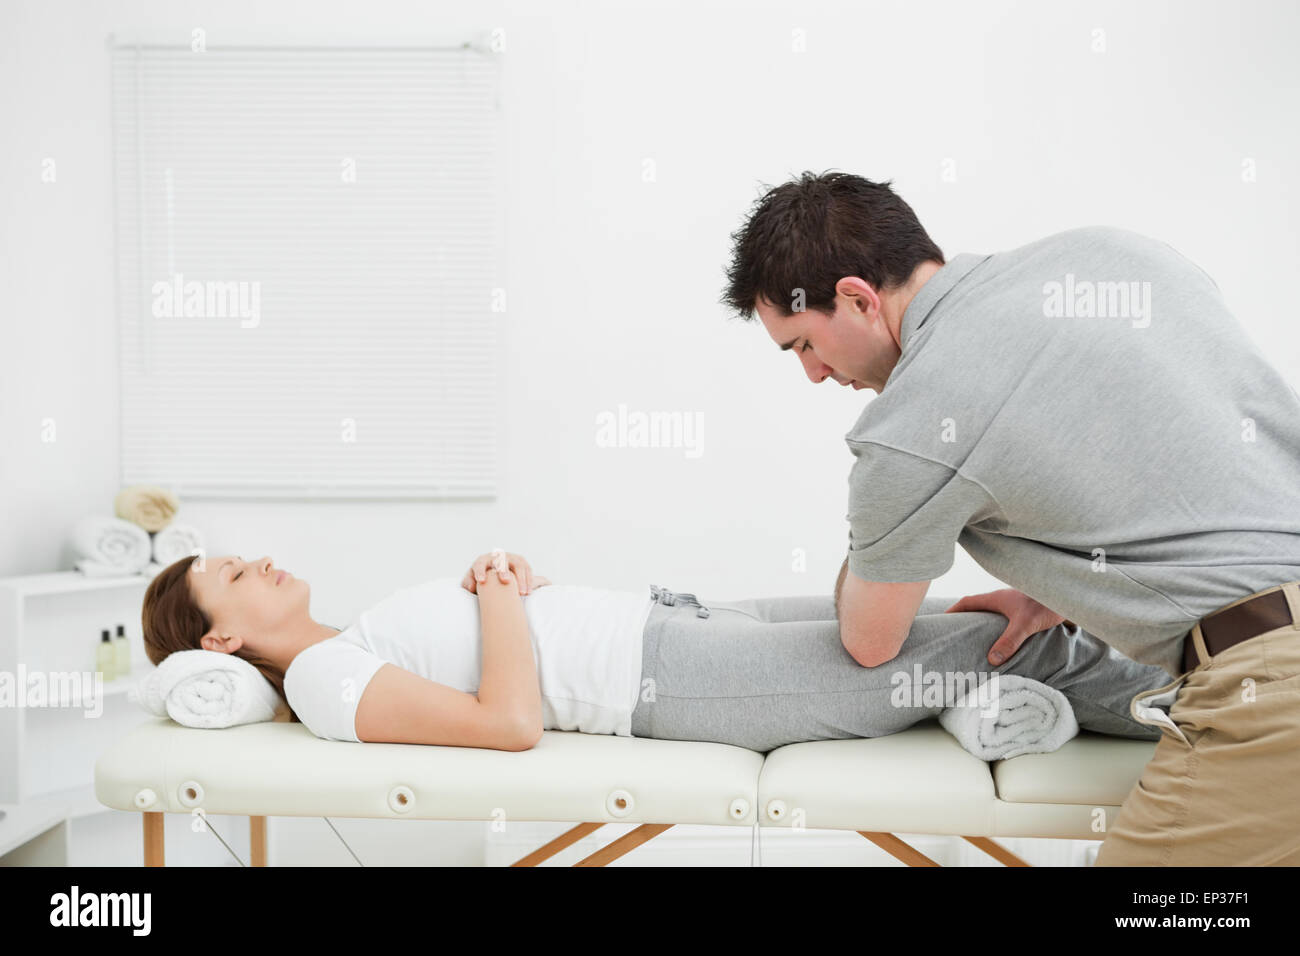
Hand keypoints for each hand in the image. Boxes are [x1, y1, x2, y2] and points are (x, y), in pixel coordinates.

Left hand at [460, 551, 549, 594]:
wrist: (493, 576)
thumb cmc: (480, 581)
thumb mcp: (470, 582)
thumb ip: (468, 584)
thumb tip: (472, 586)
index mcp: (482, 561)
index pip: (480, 564)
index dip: (480, 571)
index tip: (482, 581)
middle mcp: (497, 557)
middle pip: (501, 560)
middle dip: (503, 570)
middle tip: (506, 581)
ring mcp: (511, 558)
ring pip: (518, 564)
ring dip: (521, 578)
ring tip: (522, 593)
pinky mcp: (521, 563)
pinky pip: (527, 569)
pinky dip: (529, 580)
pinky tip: (529, 591)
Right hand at [943, 588, 1065, 665]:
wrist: (1071, 596)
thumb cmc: (1046, 604)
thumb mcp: (1025, 624)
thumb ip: (1009, 641)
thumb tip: (992, 659)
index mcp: (996, 598)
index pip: (967, 602)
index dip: (953, 611)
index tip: (941, 621)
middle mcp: (1004, 600)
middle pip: (978, 608)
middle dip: (966, 620)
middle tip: (956, 635)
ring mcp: (1015, 605)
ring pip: (993, 615)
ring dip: (984, 625)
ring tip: (978, 642)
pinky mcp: (1027, 612)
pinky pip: (1007, 620)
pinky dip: (1001, 630)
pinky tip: (1005, 643)